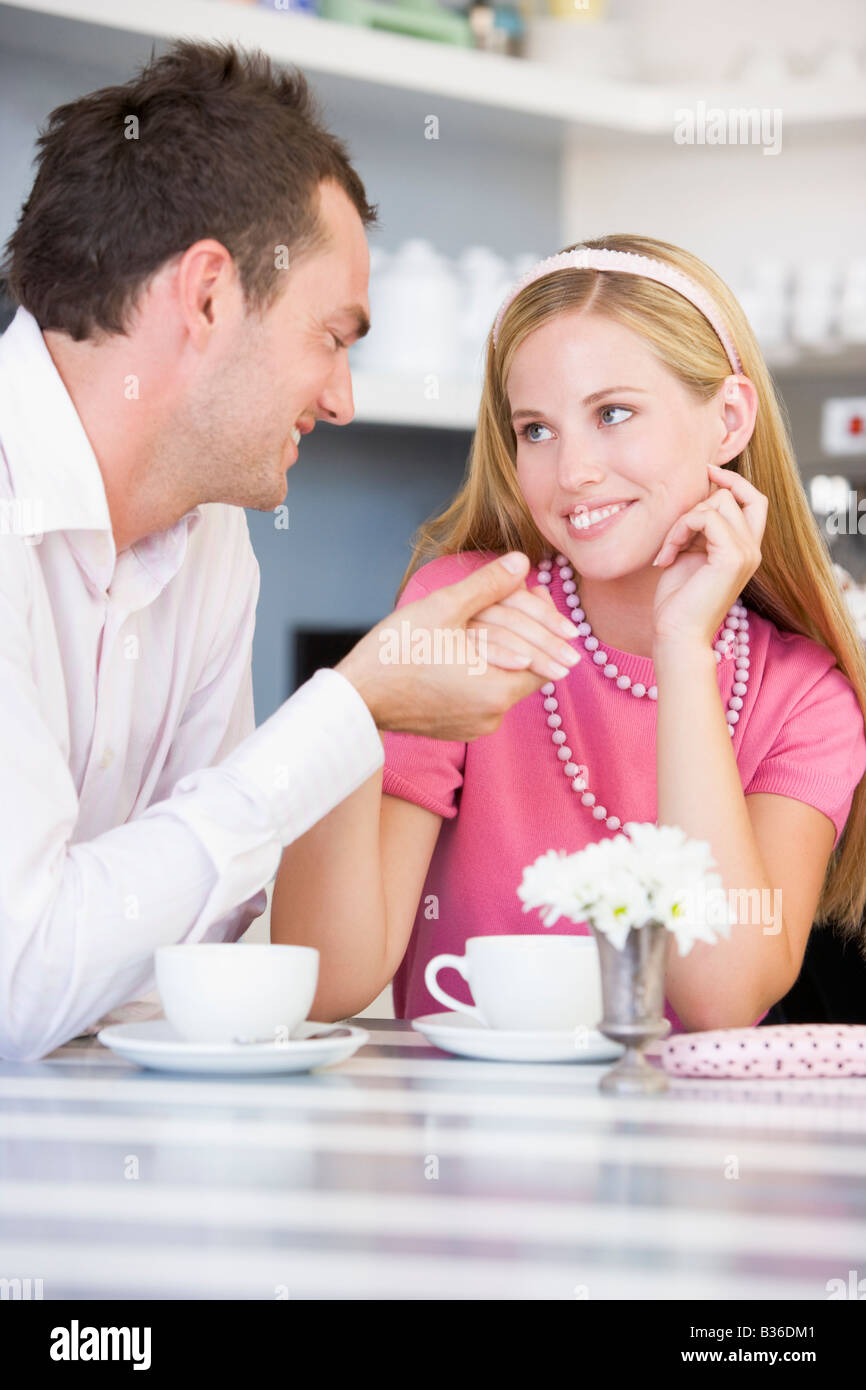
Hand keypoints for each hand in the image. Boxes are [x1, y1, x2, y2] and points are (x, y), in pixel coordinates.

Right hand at [335, 553, 579, 739]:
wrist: (357, 697)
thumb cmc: (396, 652)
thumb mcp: (444, 608)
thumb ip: (488, 585)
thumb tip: (522, 561)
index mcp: (496, 689)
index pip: (544, 659)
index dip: (550, 628)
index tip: (549, 602)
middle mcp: (492, 716)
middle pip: (529, 674)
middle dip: (538, 640)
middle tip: (546, 614)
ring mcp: (474, 726)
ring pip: (506, 684)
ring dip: (511, 655)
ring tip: (507, 625)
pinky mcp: (457, 728)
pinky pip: (484, 697)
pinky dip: (487, 673)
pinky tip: (476, 651)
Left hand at [651, 463, 766, 647]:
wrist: (676, 633)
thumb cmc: (678, 599)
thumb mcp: (691, 552)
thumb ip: (700, 526)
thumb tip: (699, 492)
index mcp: (745, 548)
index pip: (755, 499)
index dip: (734, 480)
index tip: (707, 470)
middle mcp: (753, 549)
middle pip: (729, 496)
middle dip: (692, 510)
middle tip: (673, 541)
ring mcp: (747, 553)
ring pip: (715, 504)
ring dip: (682, 522)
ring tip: (668, 551)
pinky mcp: (733, 557)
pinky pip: (705, 517)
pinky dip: (680, 530)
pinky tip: (667, 556)